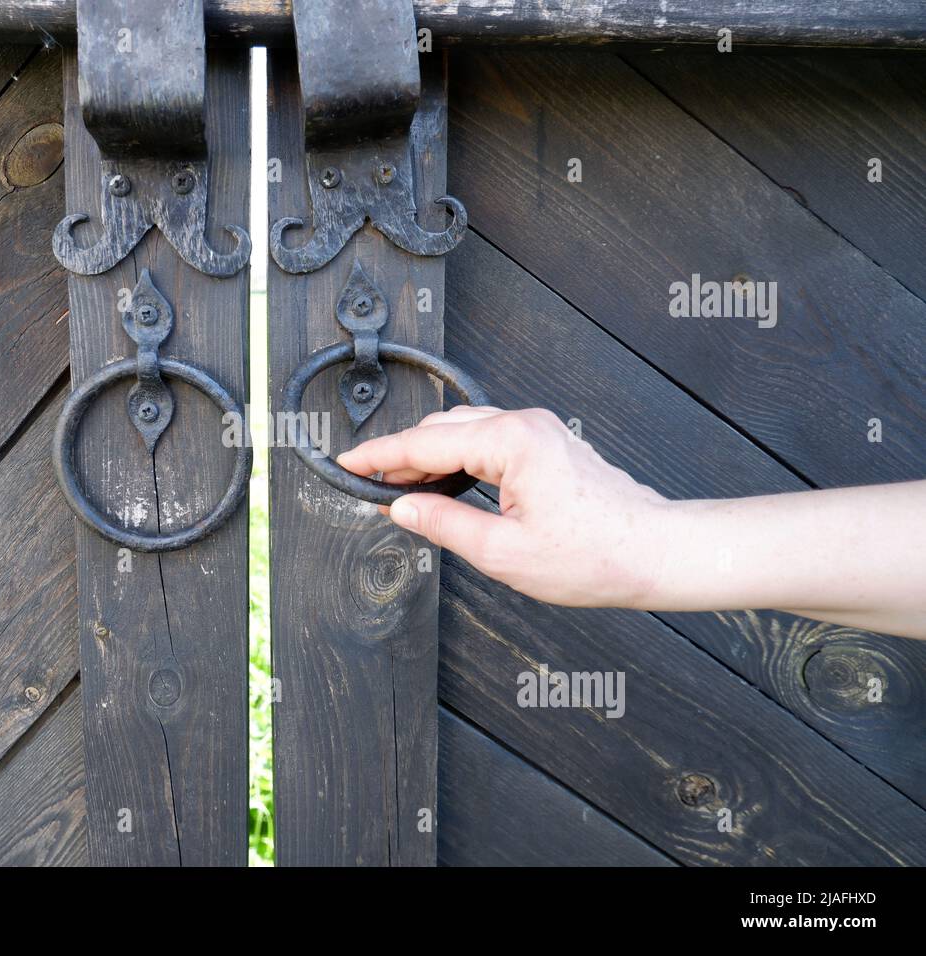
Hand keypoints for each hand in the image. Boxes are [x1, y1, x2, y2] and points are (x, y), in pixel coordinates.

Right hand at [337, 406, 671, 607]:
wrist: (656, 552)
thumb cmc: (594, 555)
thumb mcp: (503, 553)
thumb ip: (443, 523)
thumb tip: (401, 507)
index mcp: (511, 443)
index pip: (425, 443)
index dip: (379, 456)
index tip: (346, 462)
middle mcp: (524, 424)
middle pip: (441, 428)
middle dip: (399, 454)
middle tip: (367, 484)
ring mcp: (538, 430)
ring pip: (462, 430)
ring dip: (427, 455)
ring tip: (399, 488)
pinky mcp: (546, 443)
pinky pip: (485, 439)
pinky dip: (455, 455)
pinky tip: (442, 482)